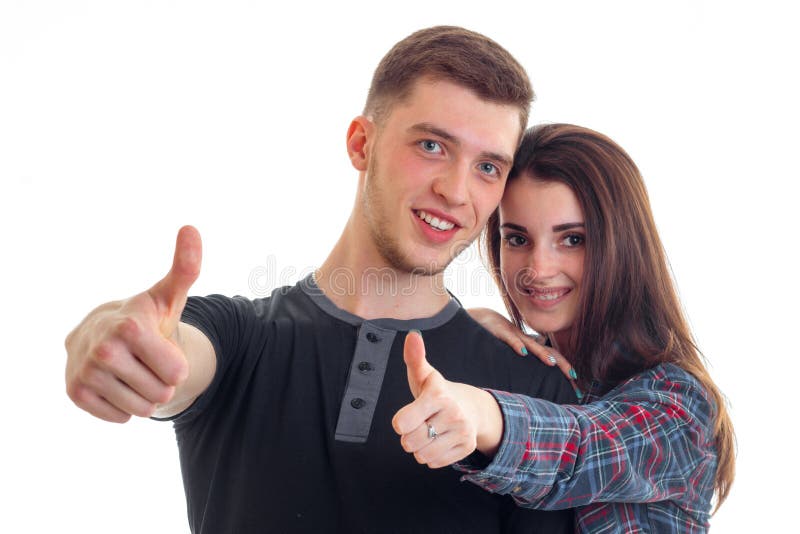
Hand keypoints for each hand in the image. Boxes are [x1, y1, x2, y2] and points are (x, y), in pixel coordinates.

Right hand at [65, 226, 201, 422]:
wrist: (104, 333)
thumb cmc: (146, 315)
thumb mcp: (169, 295)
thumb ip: (186, 267)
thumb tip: (191, 228)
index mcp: (130, 326)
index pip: (175, 372)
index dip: (176, 365)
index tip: (162, 348)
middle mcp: (103, 349)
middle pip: (160, 393)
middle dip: (161, 382)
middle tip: (147, 361)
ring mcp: (85, 372)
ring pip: (141, 409)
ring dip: (145, 396)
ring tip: (134, 372)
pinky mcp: (75, 393)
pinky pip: (121, 417)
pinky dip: (124, 406)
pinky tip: (117, 382)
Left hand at [392, 331, 502, 467]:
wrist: (471, 406)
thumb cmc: (437, 391)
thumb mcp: (424, 375)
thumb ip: (414, 357)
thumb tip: (412, 335)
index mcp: (438, 395)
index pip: (403, 423)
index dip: (400, 422)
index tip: (404, 417)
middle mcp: (454, 413)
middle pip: (411, 442)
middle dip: (408, 436)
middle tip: (418, 424)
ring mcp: (463, 432)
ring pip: (422, 455)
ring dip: (419, 448)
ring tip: (428, 433)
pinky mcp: (468, 447)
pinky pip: (435, 463)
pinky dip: (431, 456)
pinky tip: (438, 441)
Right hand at [467, 307, 576, 383]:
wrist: (480, 318)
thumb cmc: (497, 336)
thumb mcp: (514, 349)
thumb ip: (526, 357)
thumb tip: (539, 369)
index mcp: (530, 346)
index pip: (551, 356)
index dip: (563, 368)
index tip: (575, 385)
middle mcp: (526, 340)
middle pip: (548, 350)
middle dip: (562, 363)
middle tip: (573, 377)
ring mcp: (514, 334)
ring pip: (531, 344)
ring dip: (542, 353)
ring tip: (552, 363)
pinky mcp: (500, 331)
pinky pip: (510, 338)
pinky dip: (517, 345)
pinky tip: (522, 352)